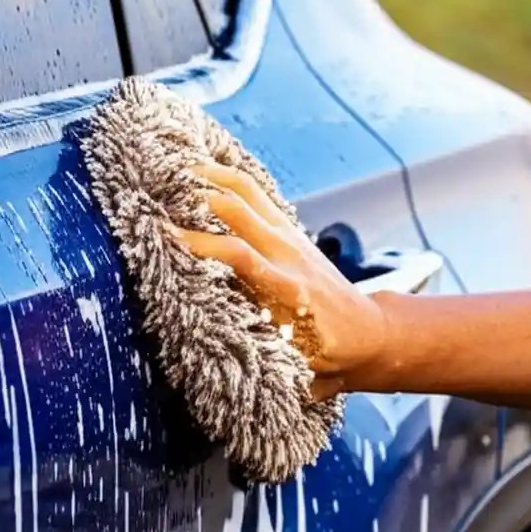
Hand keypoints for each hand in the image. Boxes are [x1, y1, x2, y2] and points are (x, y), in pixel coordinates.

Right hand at [173, 162, 391, 399]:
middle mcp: (289, 255)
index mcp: (289, 289)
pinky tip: (205, 172)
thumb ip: (265, 354)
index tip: (167, 236)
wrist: (370, 332)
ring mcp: (291, 237)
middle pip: (238, 210)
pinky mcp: (291, 230)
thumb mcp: (299, 365)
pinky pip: (257, 195)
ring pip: (248, 192)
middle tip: (160, 190)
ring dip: (214, 176)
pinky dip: (229, 178)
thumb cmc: (329, 355)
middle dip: (199, 197)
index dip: (202, 243)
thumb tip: (223, 352)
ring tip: (178, 167)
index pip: (240, 255)